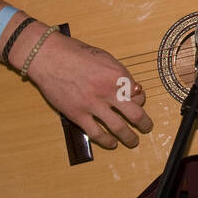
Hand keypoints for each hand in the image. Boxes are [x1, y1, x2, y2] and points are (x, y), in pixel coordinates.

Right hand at [20, 27, 152, 149]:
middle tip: (147, 128)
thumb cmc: (76, 54)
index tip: (138, 102)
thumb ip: (120, 74)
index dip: (141, 99)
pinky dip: (107, 141)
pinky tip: (112, 144)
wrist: (49, 57)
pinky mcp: (77, 114)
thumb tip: (132, 88)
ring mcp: (93, 105)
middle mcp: (108, 91)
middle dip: (144, 124)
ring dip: (129, 137)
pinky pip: (96, 133)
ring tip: (133, 142)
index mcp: (118, 76)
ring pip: (118, 128)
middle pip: (135, 114)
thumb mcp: (106, 58)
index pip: (139, 94)